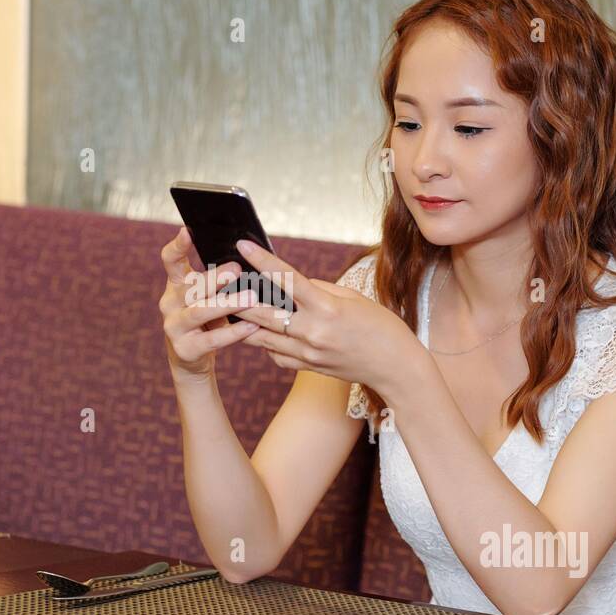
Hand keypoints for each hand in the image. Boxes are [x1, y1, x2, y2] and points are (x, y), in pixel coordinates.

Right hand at [159, 227, 261, 382]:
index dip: (177, 246)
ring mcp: (174, 327)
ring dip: (227, 304)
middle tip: (237, 269)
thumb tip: (249, 260)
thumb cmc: (207, 321)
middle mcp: (170, 304)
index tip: (188, 231)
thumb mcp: (207, 297)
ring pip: (200, 312)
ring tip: (251, 298)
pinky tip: (251, 327)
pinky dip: (232, 333)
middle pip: (191, 287)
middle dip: (214, 278)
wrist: (192, 359)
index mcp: (175, 285)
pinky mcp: (185, 349)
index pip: (170, 260)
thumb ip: (218, 281)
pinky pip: (211, 340)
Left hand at [229, 238, 422, 395]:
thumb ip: (318, 290)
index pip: (287, 280)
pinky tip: (260, 331)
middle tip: (220, 282)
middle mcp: (313, 332)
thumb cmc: (379, 326)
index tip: (243, 246)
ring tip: (228, 305)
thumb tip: (289, 284)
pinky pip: (276, 354)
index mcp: (326, 308)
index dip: (262, 261)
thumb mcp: (351, 298)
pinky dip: (265, 342)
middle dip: (238, 297)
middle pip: (263, 313)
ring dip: (243, 321)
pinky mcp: (307, 367)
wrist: (395, 366)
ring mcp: (308, 353)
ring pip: (262, 337)